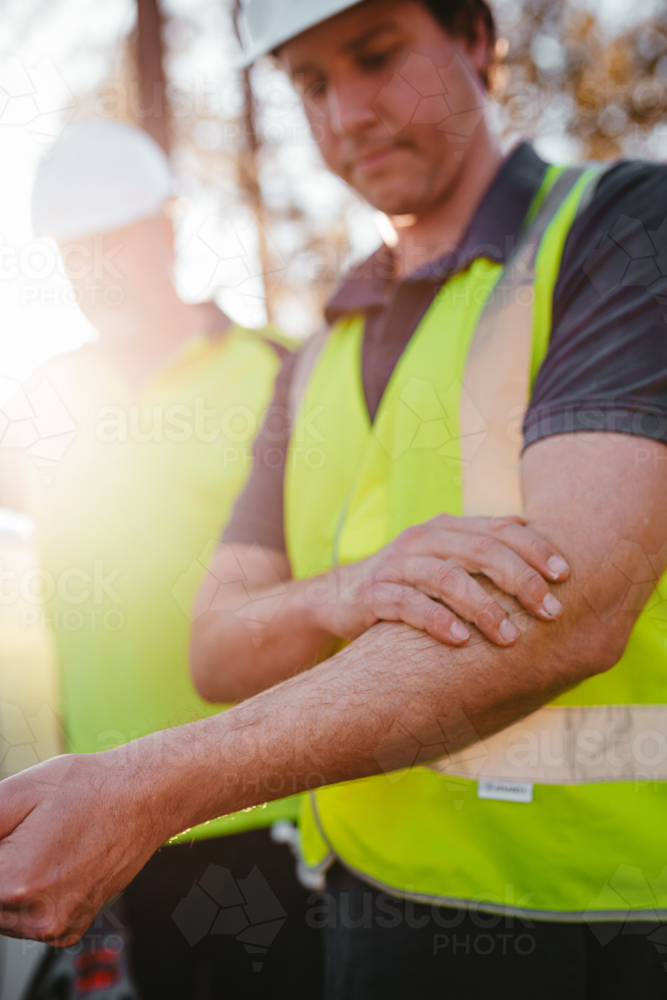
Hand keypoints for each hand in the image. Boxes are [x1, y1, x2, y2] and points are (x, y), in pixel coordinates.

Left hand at [0, 750, 165, 944]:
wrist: (146, 797)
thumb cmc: (91, 788)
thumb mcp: (17, 790)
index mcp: (16, 882)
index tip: (3, 837)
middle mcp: (36, 916)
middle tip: (18, 832)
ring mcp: (56, 927)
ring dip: (4, 881)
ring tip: (35, 841)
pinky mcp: (70, 928)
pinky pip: (27, 920)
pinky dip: (27, 895)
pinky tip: (50, 860)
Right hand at [308, 514, 569, 646]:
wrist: (341, 598)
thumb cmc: (411, 583)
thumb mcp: (447, 560)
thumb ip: (484, 552)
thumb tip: (538, 546)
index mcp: (448, 527)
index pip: (500, 528)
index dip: (536, 549)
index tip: (566, 576)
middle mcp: (424, 539)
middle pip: (481, 550)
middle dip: (521, 581)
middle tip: (549, 612)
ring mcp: (397, 565)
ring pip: (447, 577)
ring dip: (483, 608)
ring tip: (509, 638)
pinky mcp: (374, 594)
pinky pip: (407, 604)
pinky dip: (436, 621)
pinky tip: (460, 640)